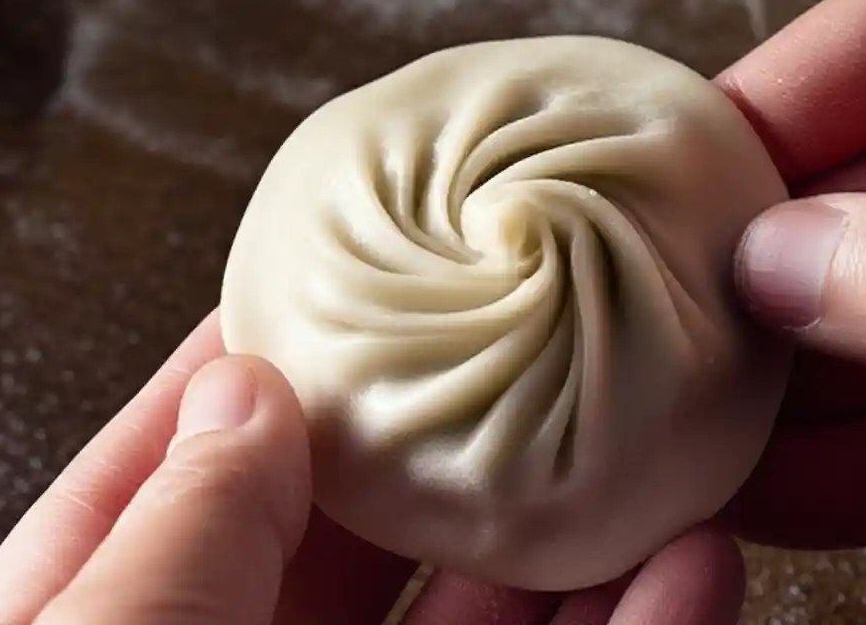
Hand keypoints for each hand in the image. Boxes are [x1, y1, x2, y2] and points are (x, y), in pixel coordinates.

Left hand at [0, 313, 746, 624]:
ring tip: (642, 429)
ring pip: (488, 623)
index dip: (255, 367)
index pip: (178, 469)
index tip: (342, 274)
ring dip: (569, 531)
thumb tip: (246, 382)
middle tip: (523, 331)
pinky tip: (691, 563)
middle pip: (359, 538)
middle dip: (442, 436)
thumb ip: (174, 532)